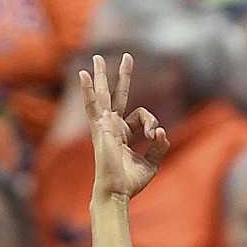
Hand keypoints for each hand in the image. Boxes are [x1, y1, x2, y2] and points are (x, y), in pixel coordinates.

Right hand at [80, 54, 170, 203]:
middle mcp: (113, 126)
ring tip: (97, 57)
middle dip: (123, 76)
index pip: (142, 116)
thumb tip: (164, 132)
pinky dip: (88, 90)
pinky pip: (92, 105)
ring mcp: (104, 125)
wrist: (118, 191)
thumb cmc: (131, 182)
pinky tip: (83, 74)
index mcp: (125, 133)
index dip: (152, 123)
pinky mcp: (99, 128)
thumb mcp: (151, 163)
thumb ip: (158, 147)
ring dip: (102, 75)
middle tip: (127, 56)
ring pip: (104, 95)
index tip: (156, 136)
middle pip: (119, 95)